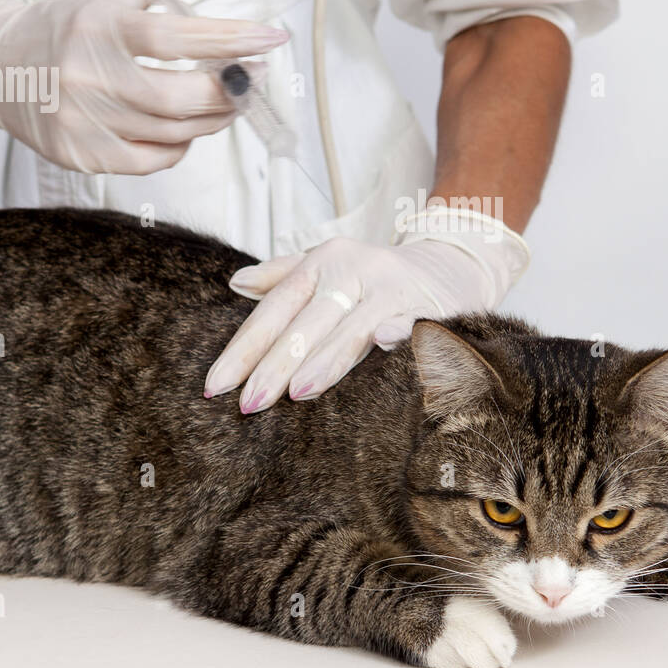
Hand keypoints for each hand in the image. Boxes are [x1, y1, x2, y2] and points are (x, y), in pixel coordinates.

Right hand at [0, 0, 288, 173]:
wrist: (0, 67)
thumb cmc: (78, 23)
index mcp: (103, 24)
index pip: (178, 37)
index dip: (231, 40)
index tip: (273, 38)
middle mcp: (89, 72)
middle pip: (179, 97)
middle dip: (229, 91)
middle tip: (254, 78)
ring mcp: (83, 118)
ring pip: (173, 132)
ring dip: (214, 118)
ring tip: (229, 101)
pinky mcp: (82, 153)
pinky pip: (152, 160)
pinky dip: (180, 145)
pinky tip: (186, 126)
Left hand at [204, 207, 530, 411]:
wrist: (451, 264)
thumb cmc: (376, 278)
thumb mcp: (329, 266)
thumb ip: (284, 275)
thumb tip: (235, 283)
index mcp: (323, 262)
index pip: (275, 309)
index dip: (245, 347)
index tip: (217, 384)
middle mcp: (354, 269)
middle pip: (307, 323)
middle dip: (276, 365)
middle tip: (248, 405)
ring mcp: (392, 287)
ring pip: (352, 328)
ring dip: (326, 360)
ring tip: (297, 394)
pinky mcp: (428, 306)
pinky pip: (410, 323)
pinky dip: (398, 331)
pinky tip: (384, 343)